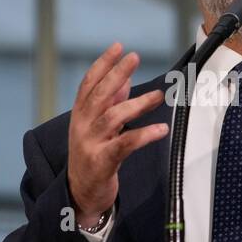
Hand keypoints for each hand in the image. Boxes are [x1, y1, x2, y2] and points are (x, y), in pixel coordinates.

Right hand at [67, 42, 169, 224]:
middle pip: (99, 95)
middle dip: (116, 74)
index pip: (89, 83)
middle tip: (134, 57)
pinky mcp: (102, 162)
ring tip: (158, 95)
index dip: (103, 64)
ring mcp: (90, 144)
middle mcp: (82, 126)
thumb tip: (125, 79)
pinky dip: (144, 135)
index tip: (118, 47)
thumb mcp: (97, 127)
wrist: (80, 193)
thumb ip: (111, 103)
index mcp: (80, 115)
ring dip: (137, 104)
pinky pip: (125, 145)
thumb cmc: (92, 156)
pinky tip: (161, 129)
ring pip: (112, 117)